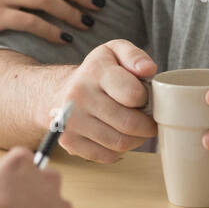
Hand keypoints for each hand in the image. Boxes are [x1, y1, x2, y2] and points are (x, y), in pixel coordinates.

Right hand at [54, 40, 158, 162]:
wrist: (59, 92)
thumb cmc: (95, 73)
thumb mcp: (114, 52)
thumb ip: (135, 56)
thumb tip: (149, 70)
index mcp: (95, 71)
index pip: (133, 94)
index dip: (146, 98)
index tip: (144, 97)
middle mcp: (78, 96)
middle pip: (129, 123)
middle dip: (146, 125)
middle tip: (148, 120)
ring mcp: (71, 121)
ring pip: (120, 143)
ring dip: (136, 139)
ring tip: (135, 128)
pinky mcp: (69, 142)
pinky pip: (107, 156)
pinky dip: (118, 150)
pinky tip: (117, 136)